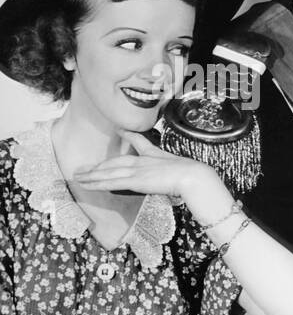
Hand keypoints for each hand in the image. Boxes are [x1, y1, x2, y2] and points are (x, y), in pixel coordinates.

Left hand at [72, 131, 220, 209]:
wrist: (192, 176)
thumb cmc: (192, 173)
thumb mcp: (183, 165)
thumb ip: (178, 166)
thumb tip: (180, 166)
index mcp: (152, 156)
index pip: (137, 144)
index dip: (127, 136)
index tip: (120, 130)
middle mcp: (140, 162)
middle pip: (113, 163)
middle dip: (97, 167)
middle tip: (81, 170)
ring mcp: (136, 171)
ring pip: (107, 172)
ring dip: (90, 176)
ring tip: (77, 177)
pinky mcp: (133, 180)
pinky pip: (110, 182)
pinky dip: (96, 183)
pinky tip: (86, 184)